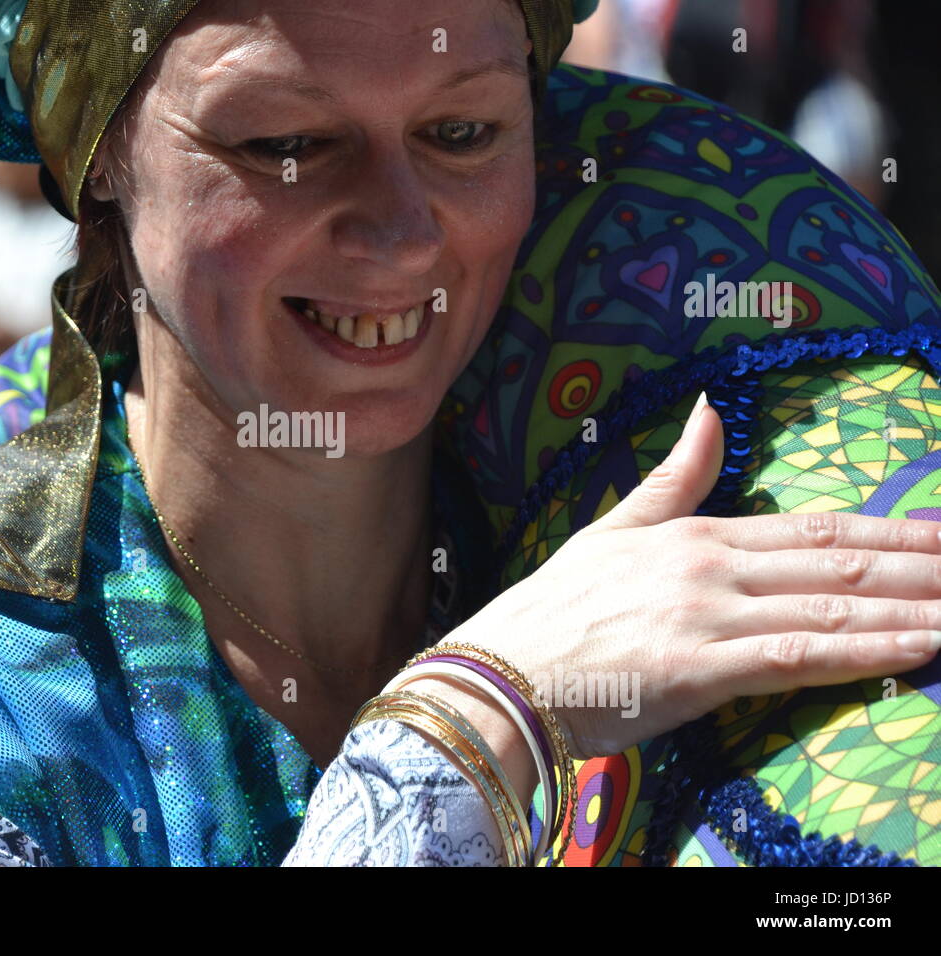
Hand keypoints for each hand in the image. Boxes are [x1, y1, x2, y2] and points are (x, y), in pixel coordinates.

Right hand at [449, 393, 940, 759]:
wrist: (500, 674)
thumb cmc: (550, 612)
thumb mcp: (609, 532)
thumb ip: (670, 478)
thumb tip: (708, 410)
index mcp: (692, 535)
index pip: (812, 530)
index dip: (889, 532)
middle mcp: (710, 568)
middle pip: (836, 563)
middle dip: (918, 565)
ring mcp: (707, 616)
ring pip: (830, 607)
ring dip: (910, 607)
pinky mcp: (699, 670)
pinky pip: (799, 658)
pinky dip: (866, 652)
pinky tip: (919, 648)